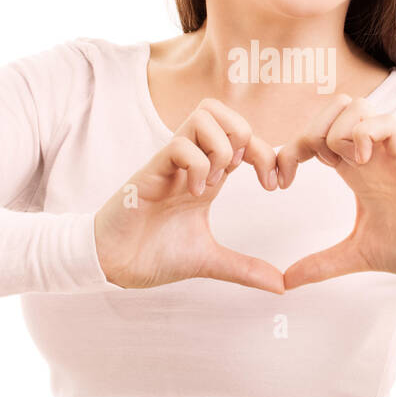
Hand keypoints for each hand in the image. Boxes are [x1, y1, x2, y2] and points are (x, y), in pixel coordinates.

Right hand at [93, 99, 283, 292]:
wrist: (113, 264)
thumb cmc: (154, 254)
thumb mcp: (210, 261)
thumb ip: (245, 269)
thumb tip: (281, 286)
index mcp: (208, 176)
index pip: (242, 138)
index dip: (267, 152)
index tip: (276, 185)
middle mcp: (191, 162)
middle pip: (220, 111)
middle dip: (246, 135)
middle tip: (247, 172)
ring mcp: (170, 164)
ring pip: (202, 117)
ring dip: (220, 147)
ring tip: (216, 182)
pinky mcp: (150, 172)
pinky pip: (179, 145)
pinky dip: (198, 165)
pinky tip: (195, 193)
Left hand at [275, 94, 395, 288]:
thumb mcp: (356, 255)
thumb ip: (321, 264)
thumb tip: (285, 281)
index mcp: (355, 171)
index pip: (316, 135)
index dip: (289, 150)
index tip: (279, 183)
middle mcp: (370, 155)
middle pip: (333, 108)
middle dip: (308, 131)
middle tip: (302, 169)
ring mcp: (389, 153)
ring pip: (356, 106)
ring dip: (336, 131)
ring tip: (338, 166)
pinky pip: (385, 122)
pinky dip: (366, 134)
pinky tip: (362, 163)